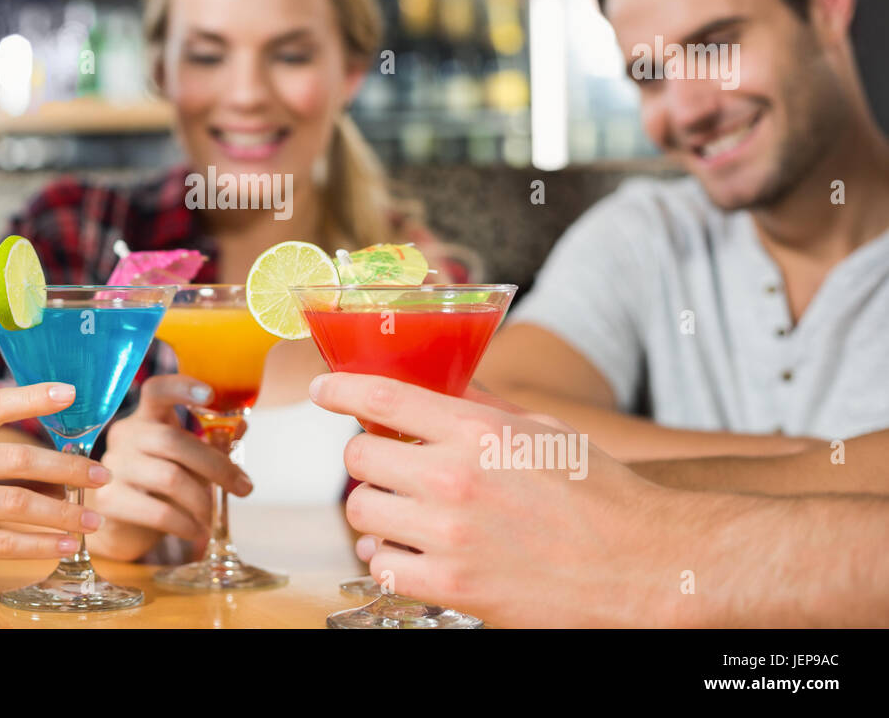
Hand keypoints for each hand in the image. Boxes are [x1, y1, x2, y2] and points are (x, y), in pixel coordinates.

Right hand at [0, 383, 111, 592]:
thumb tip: (61, 459)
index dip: (33, 396)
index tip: (72, 393)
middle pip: (15, 458)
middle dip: (67, 467)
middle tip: (101, 474)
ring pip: (14, 504)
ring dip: (61, 512)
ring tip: (92, 519)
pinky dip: (38, 544)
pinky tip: (64, 544)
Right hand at [87, 375, 252, 561]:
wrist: (122, 525)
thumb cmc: (160, 484)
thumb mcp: (188, 460)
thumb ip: (212, 443)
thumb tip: (241, 425)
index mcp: (147, 417)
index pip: (157, 390)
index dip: (182, 387)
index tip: (211, 394)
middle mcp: (126, 435)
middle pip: (173, 440)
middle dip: (216, 466)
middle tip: (244, 488)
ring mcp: (112, 466)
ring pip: (169, 478)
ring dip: (202, 500)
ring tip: (211, 515)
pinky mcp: (109, 501)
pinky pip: (158, 512)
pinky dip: (185, 524)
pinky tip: (196, 531)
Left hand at [310, 372, 685, 626]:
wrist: (646, 568)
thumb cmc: (602, 496)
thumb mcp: (543, 431)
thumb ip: (485, 406)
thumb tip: (443, 381)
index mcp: (478, 431)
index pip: (383, 398)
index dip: (341, 389)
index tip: (324, 390)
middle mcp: (454, 478)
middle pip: (359, 458)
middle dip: (366, 459)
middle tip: (385, 465)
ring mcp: (450, 536)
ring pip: (362, 513)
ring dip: (374, 511)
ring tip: (401, 513)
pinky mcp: (454, 588)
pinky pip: (384, 569)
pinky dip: (389, 561)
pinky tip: (409, 554)